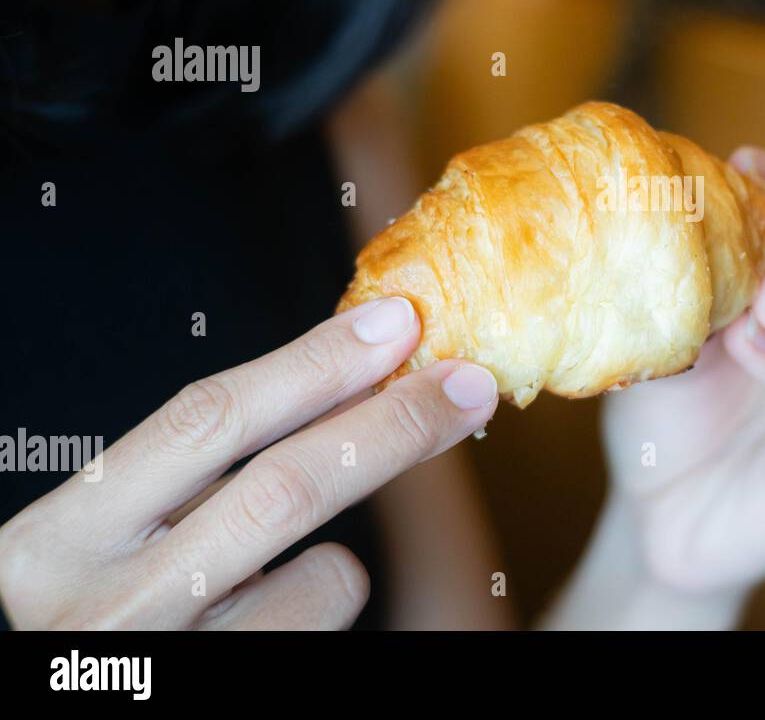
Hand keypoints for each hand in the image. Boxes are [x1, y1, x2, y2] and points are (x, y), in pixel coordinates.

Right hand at [0, 298, 496, 629]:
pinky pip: (328, 625)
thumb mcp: (120, 535)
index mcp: (57, 542)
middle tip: (466, 385)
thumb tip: (350, 372)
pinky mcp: (236, 692)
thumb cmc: (108, 611)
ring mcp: (173, 666)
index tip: (395, 322)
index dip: (312, 363)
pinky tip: (268, 628)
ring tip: (271, 583)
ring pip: (324, 573)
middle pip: (284, 488)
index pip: (205, 421)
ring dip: (335, 555)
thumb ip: (201, 467)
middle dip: (392, 424)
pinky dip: (323, 609)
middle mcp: (104, 611)